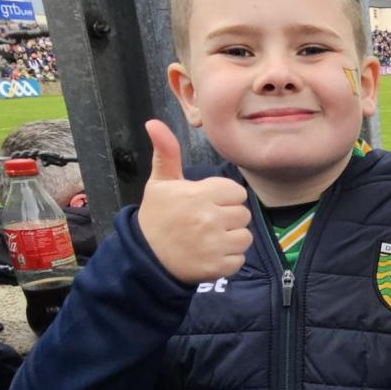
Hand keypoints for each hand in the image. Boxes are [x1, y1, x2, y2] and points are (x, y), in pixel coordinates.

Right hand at [137, 120, 251, 284]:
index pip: (237, 193)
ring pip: (245, 237)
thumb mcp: (160, 183)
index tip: (206, 204)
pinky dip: (227, 260)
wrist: (144, 258)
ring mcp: (214, 245)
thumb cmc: (157, 217)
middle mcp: (209, 219)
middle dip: (228, 218)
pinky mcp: (218, 267)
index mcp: (199, 195)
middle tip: (206, 223)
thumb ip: (166, 152)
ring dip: (231, 239)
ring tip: (209, 239)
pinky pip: (239, 259)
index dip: (224, 198)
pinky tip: (209, 255)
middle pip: (244, 214)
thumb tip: (153, 122)